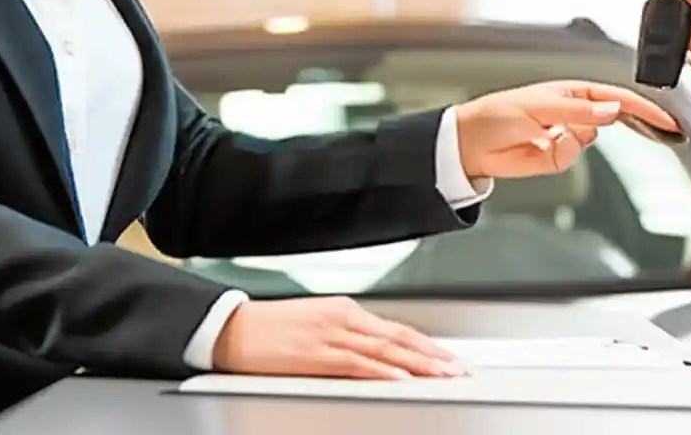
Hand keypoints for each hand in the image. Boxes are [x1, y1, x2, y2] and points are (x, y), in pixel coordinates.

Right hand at [212, 297, 466, 378]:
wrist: (232, 328)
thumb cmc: (269, 330)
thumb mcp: (316, 325)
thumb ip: (346, 337)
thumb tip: (375, 355)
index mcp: (345, 310)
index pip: (396, 329)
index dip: (426, 345)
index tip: (448, 358)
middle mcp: (343, 318)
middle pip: (399, 338)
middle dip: (433, 355)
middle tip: (459, 369)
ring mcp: (331, 334)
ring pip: (385, 350)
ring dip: (418, 364)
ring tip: (442, 375)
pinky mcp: (317, 353)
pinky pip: (357, 363)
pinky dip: (382, 371)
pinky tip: (401, 378)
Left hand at [454, 80, 677, 178]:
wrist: (471, 144)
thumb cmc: (497, 114)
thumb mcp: (538, 107)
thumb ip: (577, 110)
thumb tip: (612, 111)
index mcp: (573, 90)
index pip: (617, 97)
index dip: (644, 107)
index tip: (667, 119)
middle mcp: (576, 111)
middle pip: (616, 117)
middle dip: (636, 124)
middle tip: (663, 132)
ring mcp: (568, 134)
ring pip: (591, 139)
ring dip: (574, 137)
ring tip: (545, 132)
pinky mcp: (559, 156)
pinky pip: (573, 156)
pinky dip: (560, 153)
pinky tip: (539, 146)